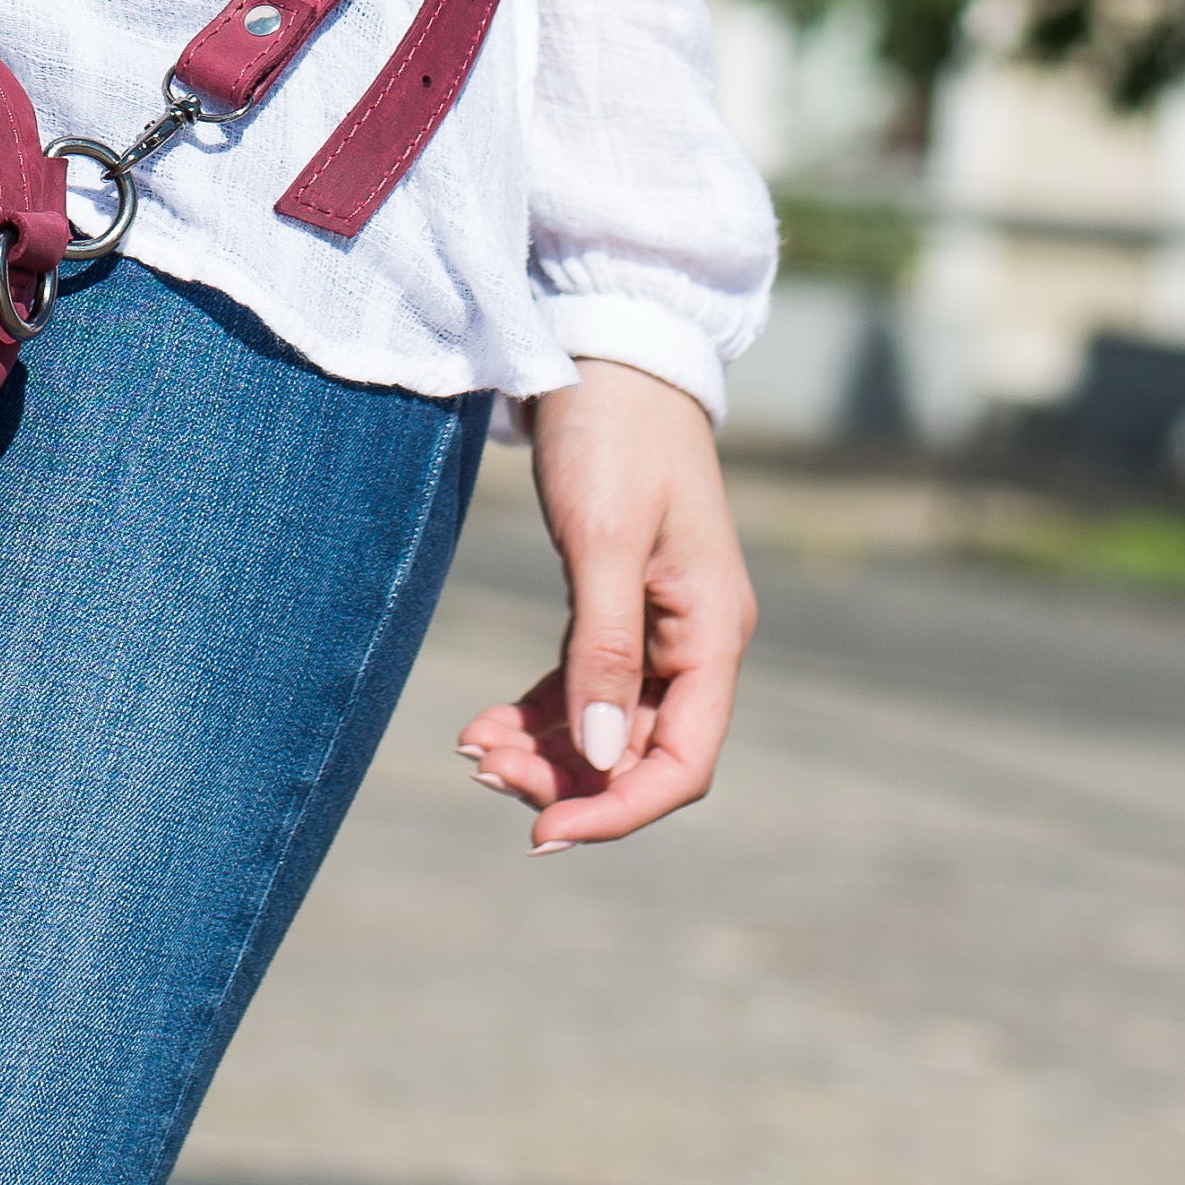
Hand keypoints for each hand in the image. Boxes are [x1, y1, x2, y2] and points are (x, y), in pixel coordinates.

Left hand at [458, 358, 754, 851]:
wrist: (608, 352)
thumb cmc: (615, 434)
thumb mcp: (605, 540)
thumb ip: (605, 647)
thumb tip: (605, 753)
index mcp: (712, 632)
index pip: (684, 760)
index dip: (619, 807)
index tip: (543, 832)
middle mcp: (695, 638)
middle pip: (641, 749)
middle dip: (566, 777)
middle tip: (481, 770)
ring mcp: (658, 623)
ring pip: (608, 721)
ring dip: (544, 748)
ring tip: (471, 749)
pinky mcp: (619, 601)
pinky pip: (585, 682)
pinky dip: (539, 709)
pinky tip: (485, 723)